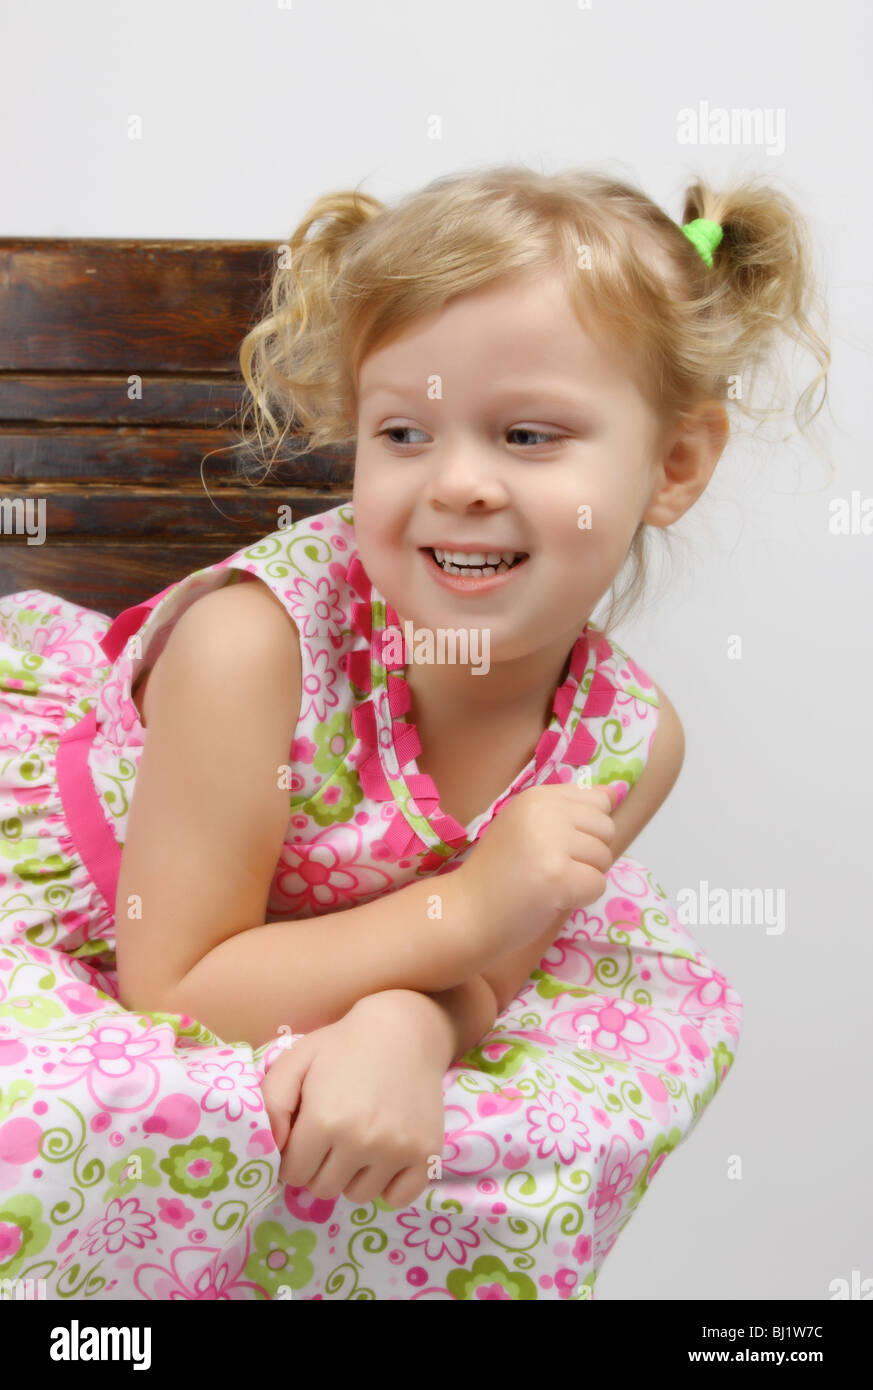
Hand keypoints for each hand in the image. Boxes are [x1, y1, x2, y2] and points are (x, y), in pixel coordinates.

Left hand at [260, 993, 447, 1209]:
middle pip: (324, 1189)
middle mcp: (361, 1141)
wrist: (403, 1030)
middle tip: (332, 1137)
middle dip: (320, 1167)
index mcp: (324, 1120)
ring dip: (353, 1176)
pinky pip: (398, 1198)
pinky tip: (384, 1156)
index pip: (293, 1174)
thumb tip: (272, 1151)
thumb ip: (271, 1106)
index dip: (295, 1156)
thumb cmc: (342, 1047)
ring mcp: (397, 1150)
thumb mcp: (295, 1062)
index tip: (306, 1136)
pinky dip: (388, 1185)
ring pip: (359, 1196)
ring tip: (359, 1141)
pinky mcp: (426, 1154)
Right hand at [454, 782, 617, 958]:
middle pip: (606, 828)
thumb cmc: (499, 871)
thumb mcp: (530, 825)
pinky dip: (582, 897)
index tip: (558, 844)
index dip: (587, 828)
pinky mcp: (558, 876)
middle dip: (590, 854)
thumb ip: (571, 807)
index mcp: (538, 796)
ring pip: (605, 857)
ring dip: (585, 876)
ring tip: (550, 882)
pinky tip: (553, 898)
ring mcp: (551, 843)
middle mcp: (545, 811)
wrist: (467, 910)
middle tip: (555, 867)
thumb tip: (615, 791)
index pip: (597, 800)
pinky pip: (598, 884)